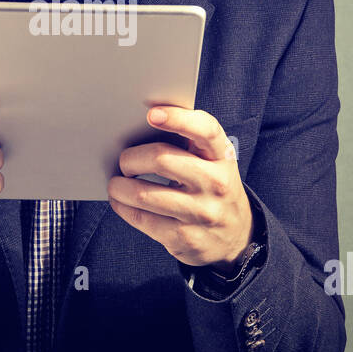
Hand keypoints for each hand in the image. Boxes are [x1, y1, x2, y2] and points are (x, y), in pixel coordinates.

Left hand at [107, 106, 254, 273]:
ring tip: (115, 183)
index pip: (205, 130)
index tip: (151, 113)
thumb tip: (144, 123)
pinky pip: (141, 218)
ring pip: (144, 194)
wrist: (237, 236)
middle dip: (131, 158)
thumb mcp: (214, 162)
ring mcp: (201, 213)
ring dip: (119, 187)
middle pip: (162, 160)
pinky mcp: (184, 237)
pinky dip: (122, 207)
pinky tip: (120, 201)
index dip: (178, 118)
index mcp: (222, 156)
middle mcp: (216, 183)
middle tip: (123, 161)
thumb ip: (190, 143)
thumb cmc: (213, 187)